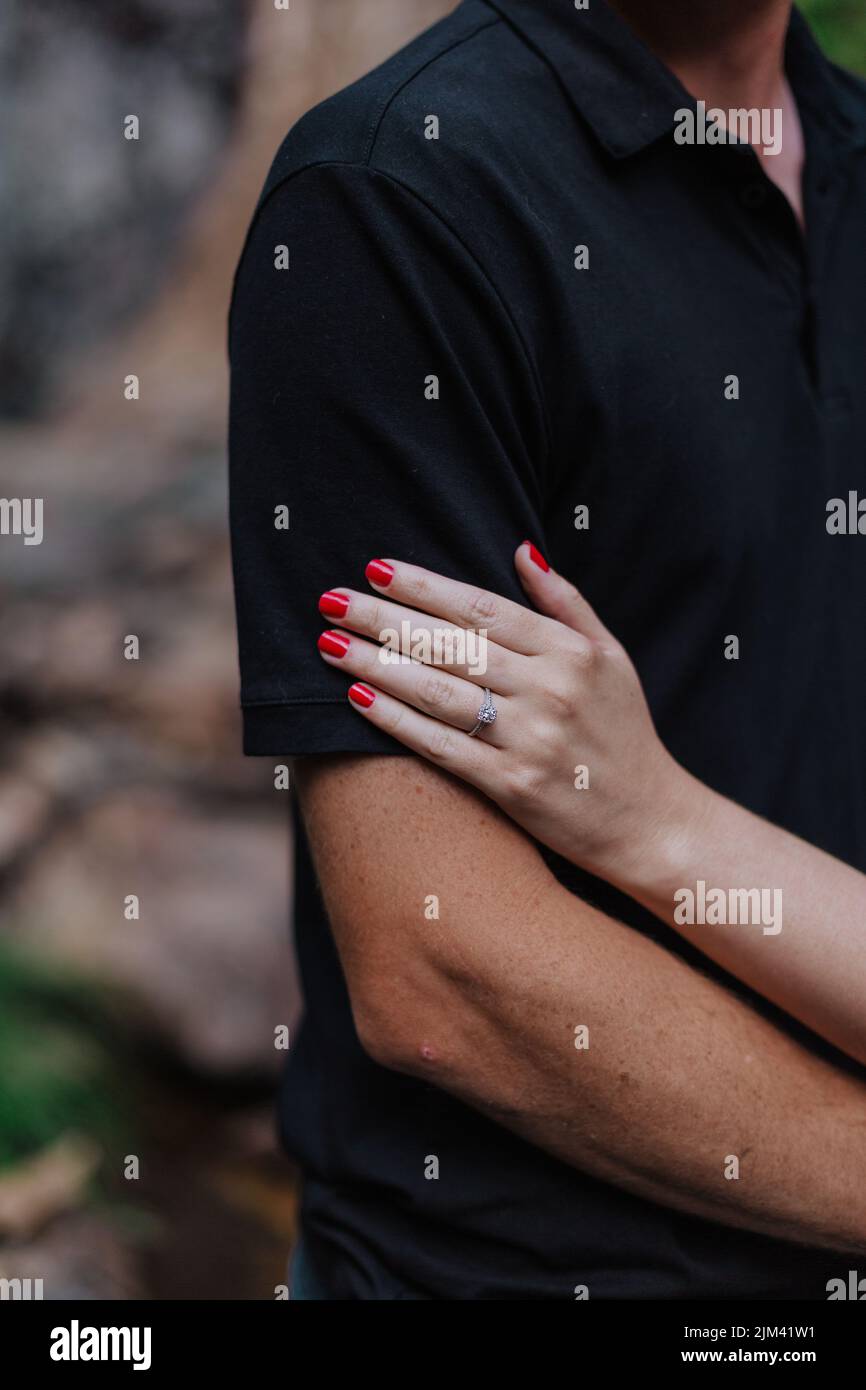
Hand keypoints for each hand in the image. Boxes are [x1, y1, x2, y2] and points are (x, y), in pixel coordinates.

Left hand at [315, 543, 689, 883]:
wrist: (650, 822)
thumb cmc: (624, 734)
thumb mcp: (610, 657)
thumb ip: (565, 602)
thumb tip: (520, 548)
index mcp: (570, 652)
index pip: (481, 608)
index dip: (424, 585)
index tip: (376, 567)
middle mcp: (549, 690)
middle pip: (449, 644)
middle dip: (382, 618)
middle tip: (330, 599)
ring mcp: (529, 739)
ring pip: (436, 691)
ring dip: (374, 663)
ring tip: (328, 642)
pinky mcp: (512, 786)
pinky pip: (440, 745)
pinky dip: (394, 719)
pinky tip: (355, 697)